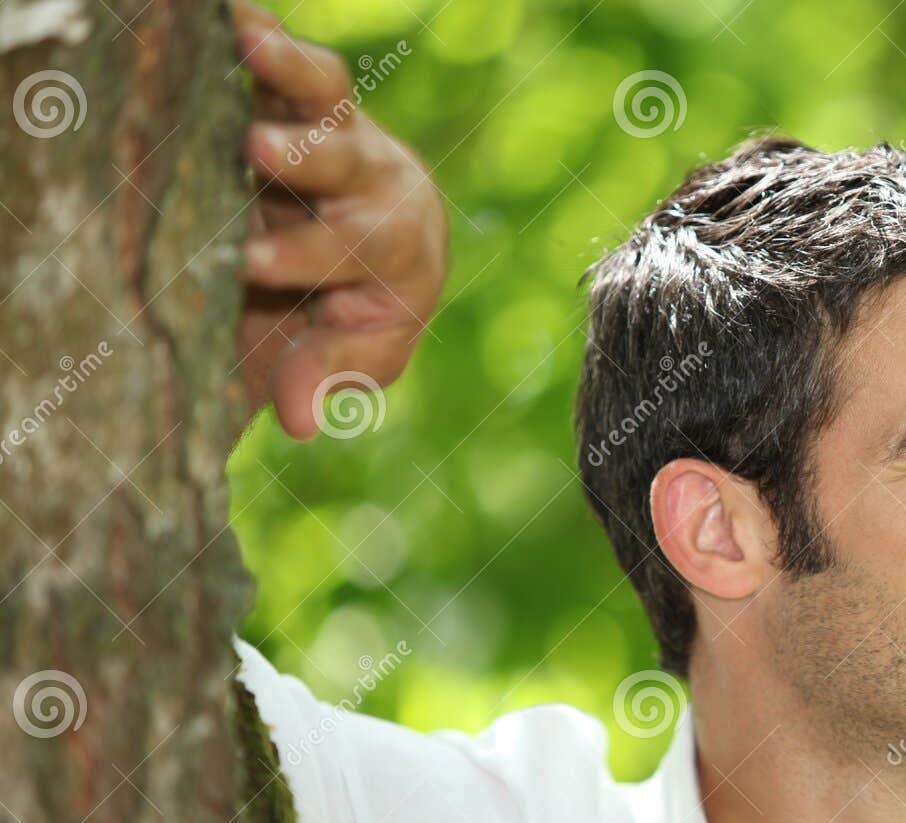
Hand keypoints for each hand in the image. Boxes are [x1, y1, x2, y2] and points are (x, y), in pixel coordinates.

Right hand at [232, 0, 446, 440]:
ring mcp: (337, 128)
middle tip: (261, 151)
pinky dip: (258, 31)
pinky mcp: (295, 89)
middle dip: (307, 160)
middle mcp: (375, 181)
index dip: (310, 256)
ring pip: (324, 93)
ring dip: (289, 69)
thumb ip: (322, 380)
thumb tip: (298, 423)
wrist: (352, 248)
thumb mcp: (343, 356)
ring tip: (252, 45)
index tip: (250, 261)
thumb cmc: (344, 312)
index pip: (362, 251)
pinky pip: (283, 55)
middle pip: (349, 164)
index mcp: (399, 250)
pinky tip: (229, 15)